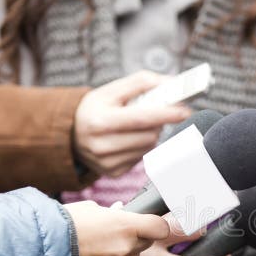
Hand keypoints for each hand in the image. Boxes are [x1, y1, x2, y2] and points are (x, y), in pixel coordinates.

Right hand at [64, 201, 168, 255]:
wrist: (43, 247)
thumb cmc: (66, 224)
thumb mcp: (93, 209)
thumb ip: (114, 213)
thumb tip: (121, 211)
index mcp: (127, 225)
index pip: (161, 228)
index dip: (158, 225)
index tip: (154, 223)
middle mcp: (127, 246)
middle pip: (149, 242)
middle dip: (140, 236)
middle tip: (122, 230)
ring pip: (134, 255)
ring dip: (127, 249)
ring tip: (105, 241)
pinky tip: (99, 253)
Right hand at [74, 71, 189, 176]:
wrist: (71, 135)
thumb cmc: (95, 109)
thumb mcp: (111, 90)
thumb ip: (141, 83)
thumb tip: (171, 84)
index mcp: (99, 121)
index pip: (141, 118)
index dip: (166, 114)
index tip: (185, 110)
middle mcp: (101, 145)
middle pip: (148, 135)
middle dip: (158, 122)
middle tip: (156, 113)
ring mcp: (107, 162)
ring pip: (148, 147)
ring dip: (150, 134)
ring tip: (136, 126)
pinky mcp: (113, 172)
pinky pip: (141, 158)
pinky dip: (141, 146)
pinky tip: (129, 139)